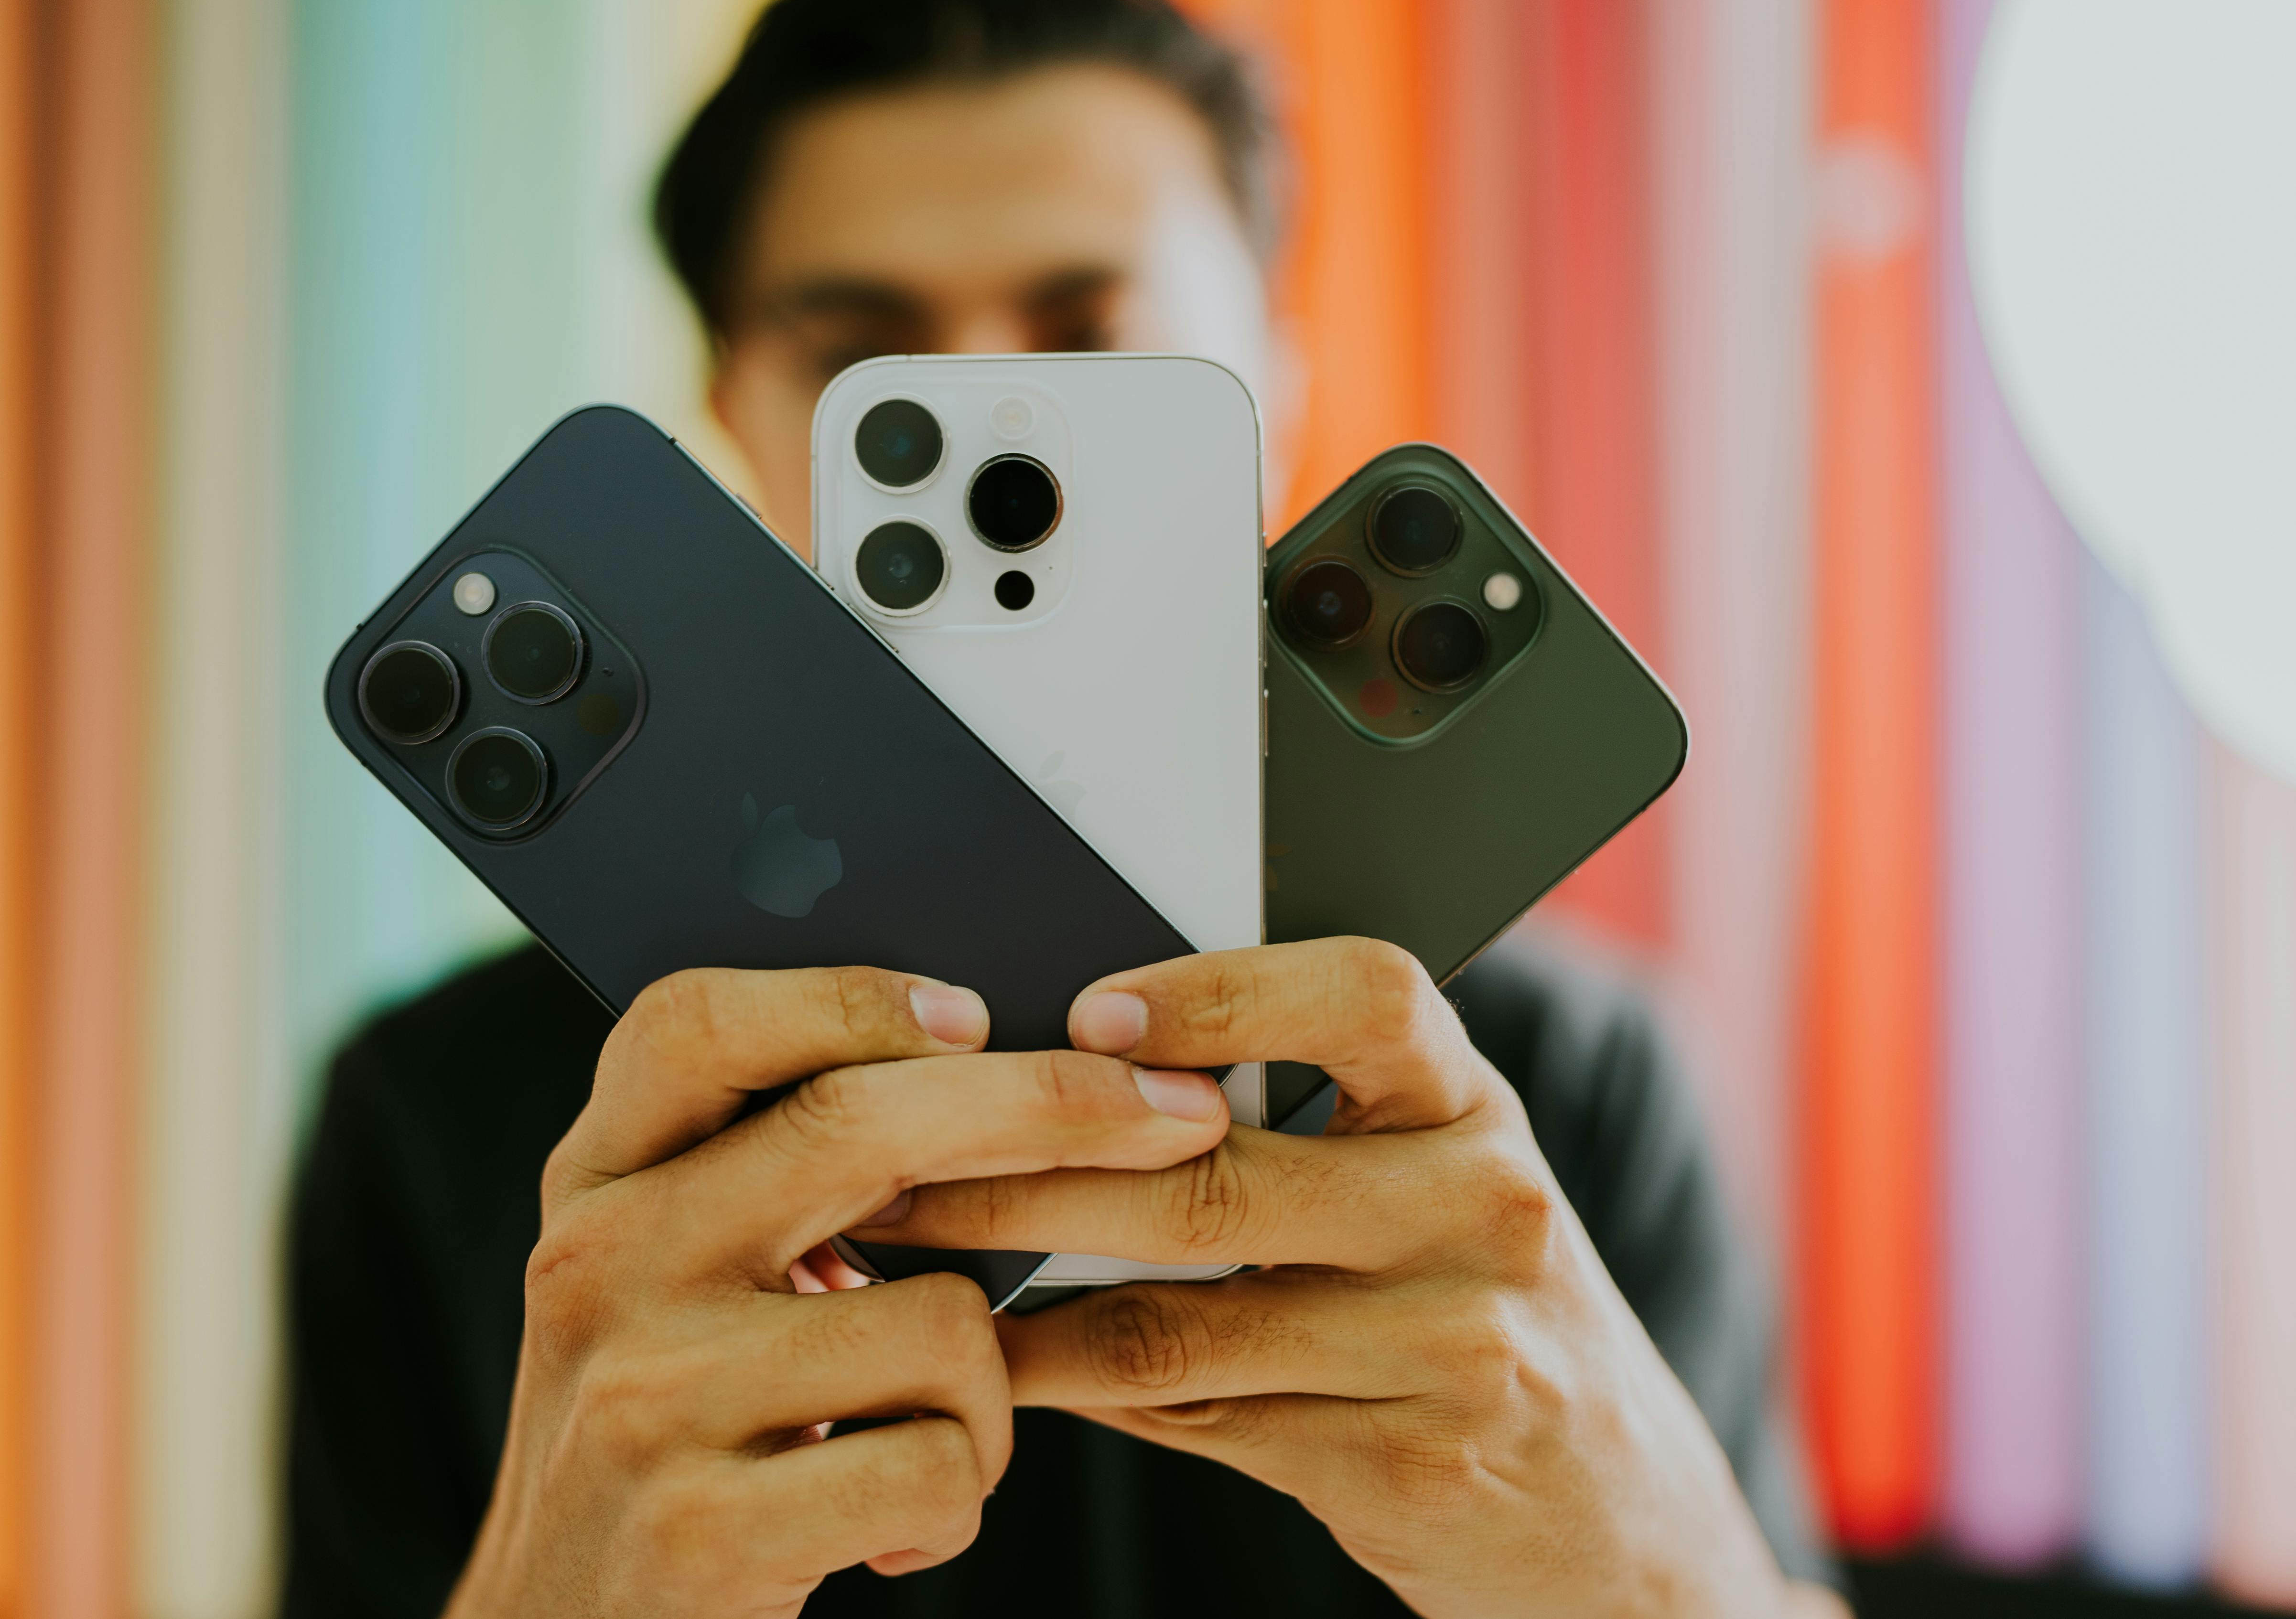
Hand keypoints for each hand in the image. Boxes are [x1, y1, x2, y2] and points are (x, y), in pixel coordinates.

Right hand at [445, 965, 1231, 1618]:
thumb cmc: (670, 1449)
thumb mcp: (672, 1290)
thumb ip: (762, 1182)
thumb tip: (983, 1067)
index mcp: (593, 1186)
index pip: (695, 1021)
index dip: (846, 996)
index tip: (979, 1010)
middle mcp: (599, 1265)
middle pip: (859, 1126)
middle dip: (1054, 1108)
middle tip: (1181, 1119)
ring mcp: (647, 1396)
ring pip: (939, 1321)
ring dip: (987, 1398)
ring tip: (921, 1447)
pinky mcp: (704, 1527)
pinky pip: (935, 1463)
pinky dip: (954, 1505)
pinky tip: (890, 1531)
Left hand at [851, 938, 1829, 1618]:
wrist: (1605, 1504)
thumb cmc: (1462, 1291)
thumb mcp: (1421, 1175)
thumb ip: (1293, 1114)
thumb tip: (1065, 1052)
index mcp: (1474, 1104)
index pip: (1371, 996)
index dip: (1224, 991)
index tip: (1089, 1008)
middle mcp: (1479, 1209)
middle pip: (1219, 1173)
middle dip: (1026, 1164)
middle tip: (890, 1153)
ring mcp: (1452, 1346)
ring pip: (1182, 1313)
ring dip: (1015, 1288)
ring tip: (898, 1254)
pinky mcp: (1405, 1464)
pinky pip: (1198, 1415)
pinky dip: (1079, 1384)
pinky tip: (999, 1363)